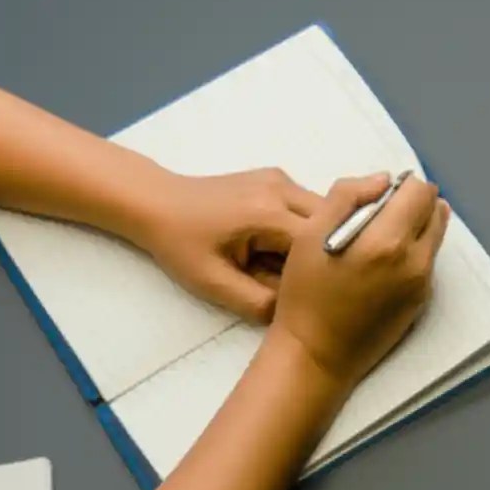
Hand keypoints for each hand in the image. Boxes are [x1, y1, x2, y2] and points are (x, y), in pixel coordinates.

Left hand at [134, 168, 323, 321]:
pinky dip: (307, 224)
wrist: (157, 203)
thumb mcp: (213, 284)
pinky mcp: (277, 177)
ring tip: (290, 259)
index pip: (321, 242)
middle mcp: (282, 188)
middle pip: (333, 221)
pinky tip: (282, 242)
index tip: (311, 288)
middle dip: (325, 250)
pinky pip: (308, 203)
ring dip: (317, 237)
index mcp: (268, 214)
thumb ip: (258, 302)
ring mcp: (281, 178)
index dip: (321, 269)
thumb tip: (295, 311)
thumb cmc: (181, 245)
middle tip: (304, 276)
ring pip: (325, 211)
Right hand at [273, 173, 450, 385]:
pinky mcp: (422, 299)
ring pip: (436, 234)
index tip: (379, 195)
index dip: (401, 185)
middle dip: (412, 203)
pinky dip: (414, 250)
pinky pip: (428, 260)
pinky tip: (384, 263)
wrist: (316, 354)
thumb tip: (383, 180)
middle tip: (380, 215)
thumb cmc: (305, 292)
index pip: (420, 191)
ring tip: (382, 237)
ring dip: (417, 225)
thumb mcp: (309, 234)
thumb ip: (347, 195)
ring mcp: (424, 282)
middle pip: (435, 210)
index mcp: (389, 240)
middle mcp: (417, 259)